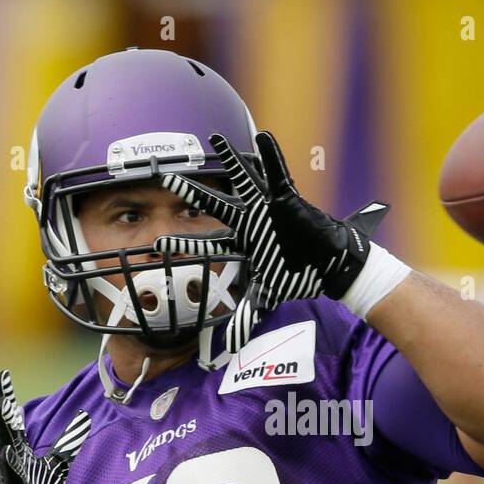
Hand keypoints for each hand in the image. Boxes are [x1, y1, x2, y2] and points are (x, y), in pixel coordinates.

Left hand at [156, 132, 391, 349]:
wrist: (326, 263)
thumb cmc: (295, 273)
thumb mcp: (267, 296)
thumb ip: (246, 316)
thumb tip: (230, 346)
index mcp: (241, 242)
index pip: (206, 244)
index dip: (182, 245)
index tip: (157, 247)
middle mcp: (248, 220)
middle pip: (213, 204)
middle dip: (190, 191)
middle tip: (165, 177)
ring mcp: (266, 206)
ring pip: (243, 179)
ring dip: (231, 160)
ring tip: (215, 138)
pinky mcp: (288, 198)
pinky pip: (278, 174)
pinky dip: (272, 157)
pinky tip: (263, 137)